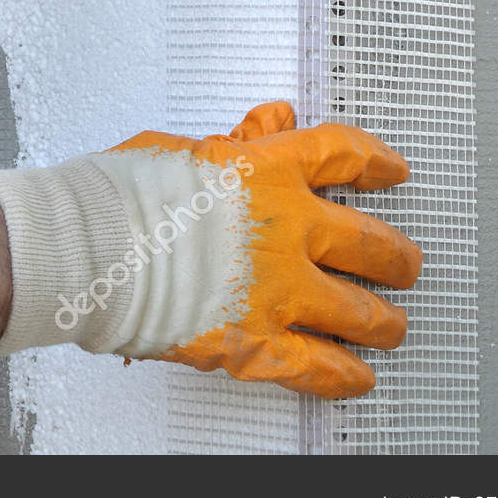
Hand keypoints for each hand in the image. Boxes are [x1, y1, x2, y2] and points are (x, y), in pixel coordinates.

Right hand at [0, 101, 421, 398]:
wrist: (91, 248)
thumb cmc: (123, 193)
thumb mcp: (185, 146)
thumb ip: (240, 139)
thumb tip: (271, 121)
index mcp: (270, 169)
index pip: (345, 156)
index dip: (378, 163)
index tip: (394, 171)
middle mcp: (287, 228)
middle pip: (370, 243)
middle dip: (396, 257)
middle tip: (405, 264)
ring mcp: (278, 290)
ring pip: (360, 313)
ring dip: (382, 321)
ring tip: (391, 326)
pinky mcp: (257, 343)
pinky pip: (320, 367)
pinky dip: (345, 375)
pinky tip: (358, 377)